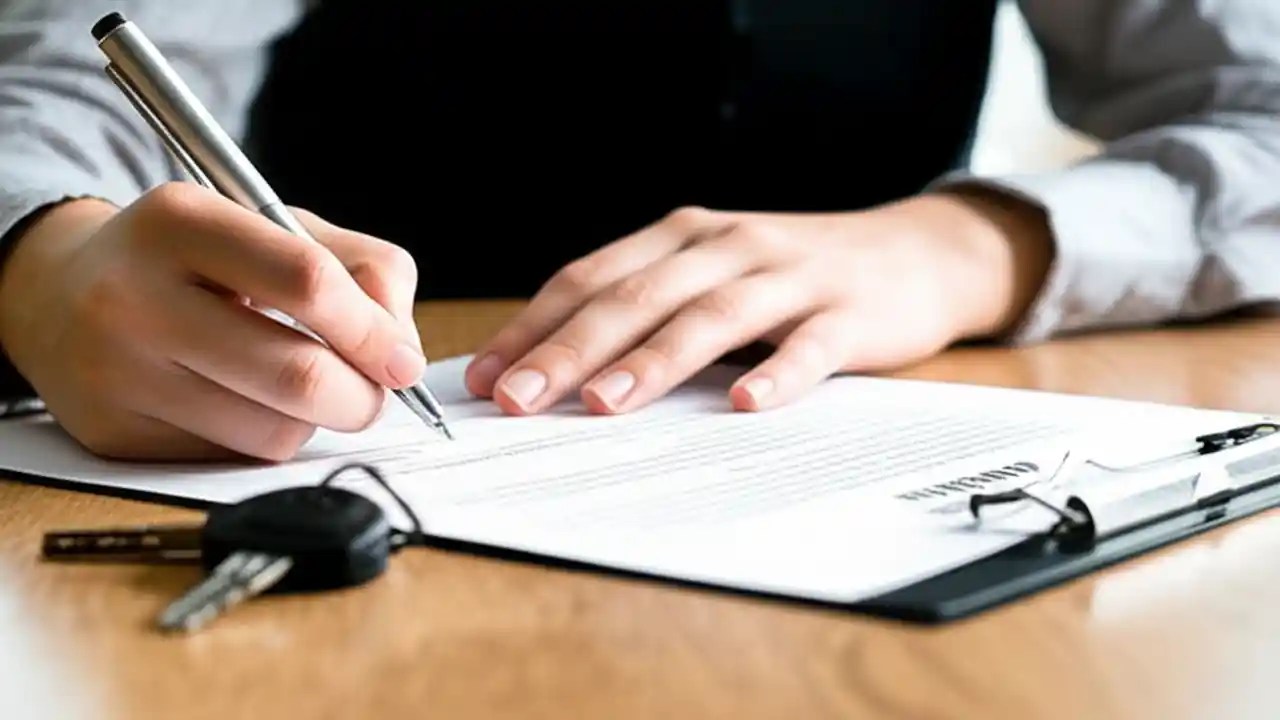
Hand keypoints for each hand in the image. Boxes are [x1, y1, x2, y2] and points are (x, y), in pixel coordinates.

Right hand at [0, 182, 421, 460]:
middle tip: (371, 391)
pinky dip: (265, 437)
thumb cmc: (198, 260)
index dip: (373, 331)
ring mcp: (118, 372)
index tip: (400, 360)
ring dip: (314, 421)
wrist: (64, 294)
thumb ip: (365, 271)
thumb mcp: (279, 229)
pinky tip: (242, 401)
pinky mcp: (114, 434)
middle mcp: (136, 296)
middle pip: (299, 376)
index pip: (309, 282)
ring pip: (274, 432)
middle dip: (362, 397)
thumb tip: (403, 355)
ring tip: (296, 385)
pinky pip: (234, 460)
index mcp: (181, 221)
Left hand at [464, 190, 1051, 414]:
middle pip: (636, 298)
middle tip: (517, 401)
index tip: (485, 377)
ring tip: (604, 403)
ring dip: (653, 361)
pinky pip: (808, 346)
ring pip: (710, 317)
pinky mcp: (847, 313)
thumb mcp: (712, 274)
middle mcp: (726, 246)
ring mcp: (788, 277)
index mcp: (682, 236)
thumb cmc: (790, 275)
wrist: (913, 252)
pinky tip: (745, 403)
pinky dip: (776, 372)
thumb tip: (554, 370)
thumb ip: (647, 308)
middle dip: (569, 350)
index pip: (591, 278)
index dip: (534, 327)